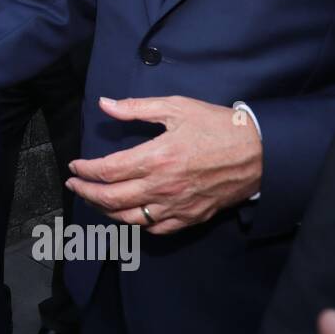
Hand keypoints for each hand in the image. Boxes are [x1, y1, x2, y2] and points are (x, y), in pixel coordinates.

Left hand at [65, 96, 262, 235]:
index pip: (106, 170)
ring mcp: (175, 206)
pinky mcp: (190, 217)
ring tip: (94, 200)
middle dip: (85, 193)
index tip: (75, 167)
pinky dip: (136, 224)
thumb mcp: (176, 107)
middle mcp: (161, 186)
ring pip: (128, 218)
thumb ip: (136, 108)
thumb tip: (105, 104)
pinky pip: (155, 229)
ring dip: (105, 211)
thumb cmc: (218, 127)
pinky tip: (128, 214)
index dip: (84, 171)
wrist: (260, 153)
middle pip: (110, 198)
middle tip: (74, 185)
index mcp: (156, 157)